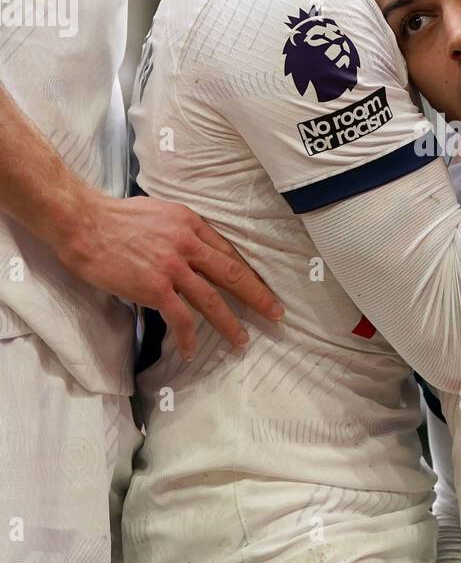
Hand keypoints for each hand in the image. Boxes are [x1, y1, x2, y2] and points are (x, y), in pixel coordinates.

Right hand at [56, 191, 283, 359]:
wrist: (83, 223)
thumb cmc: (114, 218)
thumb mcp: (159, 212)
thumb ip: (180, 230)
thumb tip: (191, 247)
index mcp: (190, 223)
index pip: (227, 251)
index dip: (247, 272)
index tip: (261, 286)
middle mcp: (188, 243)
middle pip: (232, 274)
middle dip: (258, 296)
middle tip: (276, 313)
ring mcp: (173, 267)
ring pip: (212, 300)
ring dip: (230, 324)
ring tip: (241, 341)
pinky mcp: (155, 287)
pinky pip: (181, 318)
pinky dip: (189, 337)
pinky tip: (191, 350)